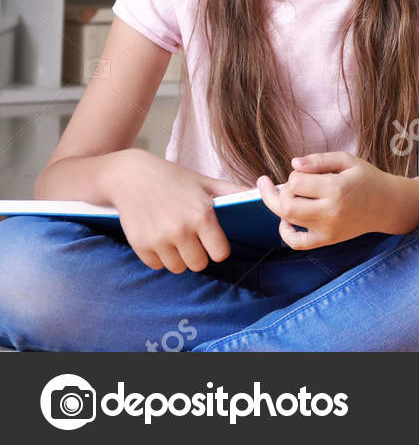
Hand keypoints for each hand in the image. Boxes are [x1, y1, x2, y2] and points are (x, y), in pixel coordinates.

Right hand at [107, 150, 250, 273]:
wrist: (131, 176)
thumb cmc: (174, 178)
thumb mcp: (205, 182)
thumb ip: (233, 192)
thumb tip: (261, 191)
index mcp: (201, 215)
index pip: (220, 253)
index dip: (218, 248)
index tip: (213, 240)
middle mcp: (180, 230)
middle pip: (199, 264)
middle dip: (199, 254)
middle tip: (192, 238)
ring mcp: (158, 240)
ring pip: (178, 268)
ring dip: (179, 257)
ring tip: (175, 237)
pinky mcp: (140, 245)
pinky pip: (157, 266)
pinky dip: (159, 257)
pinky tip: (158, 237)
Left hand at [257, 151, 392, 249]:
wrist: (388, 204)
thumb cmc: (367, 179)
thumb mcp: (347, 161)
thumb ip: (319, 159)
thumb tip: (294, 164)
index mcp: (336, 188)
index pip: (295, 182)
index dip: (296, 174)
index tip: (308, 171)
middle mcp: (330, 212)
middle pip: (286, 205)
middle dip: (283, 191)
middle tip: (295, 183)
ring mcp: (328, 229)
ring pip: (288, 220)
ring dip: (283, 205)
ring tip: (291, 195)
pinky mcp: (327, 240)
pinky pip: (297, 243)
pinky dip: (285, 233)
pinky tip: (286, 221)